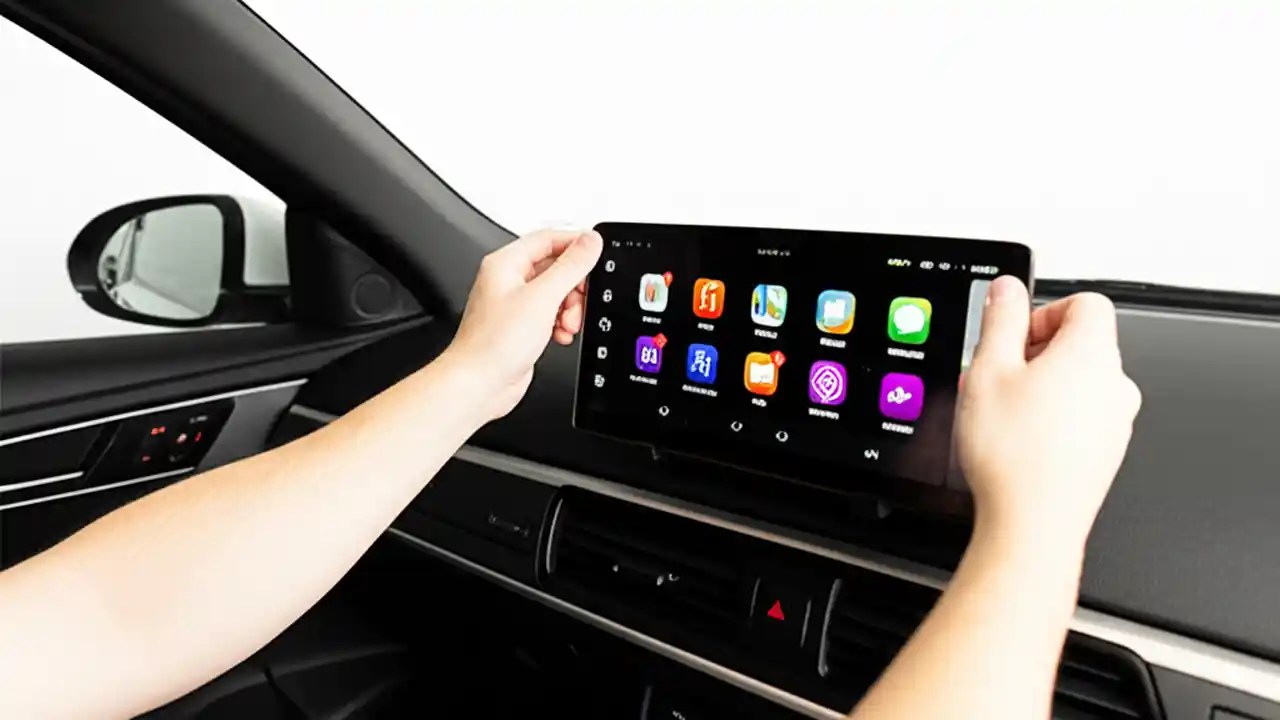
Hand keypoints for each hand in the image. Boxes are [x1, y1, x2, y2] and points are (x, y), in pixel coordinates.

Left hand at [444, 229, 602, 420]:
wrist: (481, 383)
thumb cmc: (494, 343)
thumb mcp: (543, 297)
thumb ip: (571, 266)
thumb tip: (590, 241)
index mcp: (506, 264)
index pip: (547, 239)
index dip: (575, 244)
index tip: (596, 254)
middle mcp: (508, 281)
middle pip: (555, 268)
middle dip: (574, 286)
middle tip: (579, 301)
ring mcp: (515, 305)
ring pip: (556, 294)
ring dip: (570, 308)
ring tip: (567, 323)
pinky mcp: (522, 327)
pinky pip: (551, 315)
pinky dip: (561, 323)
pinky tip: (560, 334)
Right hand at [957, 277, 1141, 556]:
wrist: (1033, 523)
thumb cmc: (1014, 453)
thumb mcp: (987, 370)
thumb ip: (1001, 319)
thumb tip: (1007, 289)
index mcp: (1091, 354)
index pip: (1085, 303)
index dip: (1044, 312)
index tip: (1015, 334)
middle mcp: (1115, 385)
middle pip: (1081, 344)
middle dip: (1035, 353)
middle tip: (996, 375)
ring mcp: (1115, 422)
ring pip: (1079, 384)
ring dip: (1041, 388)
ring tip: (1001, 412)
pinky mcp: (1106, 453)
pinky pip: (1080, 418)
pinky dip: (1052, 419)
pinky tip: (1018, 441)